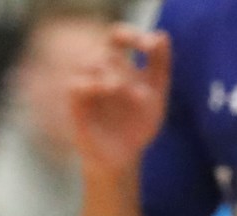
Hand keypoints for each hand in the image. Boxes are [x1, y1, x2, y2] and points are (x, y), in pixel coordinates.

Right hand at [69, 27, 172, 177]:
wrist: (122, 158)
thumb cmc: (137, 126)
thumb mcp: (156, 95)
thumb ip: (160, 65)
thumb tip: (161, 35)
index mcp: (120, 66)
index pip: (119, 37)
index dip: (132, 35)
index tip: (150, 47)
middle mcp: (101, 73)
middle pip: (105, 51)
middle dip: (123, 66)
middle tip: (140, 89)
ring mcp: (87, 88)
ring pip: (88, 62)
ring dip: (108, 72)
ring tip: (120, 88)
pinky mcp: (76, 105)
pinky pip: (74, 84)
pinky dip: (90, 84)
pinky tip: (107, 90)